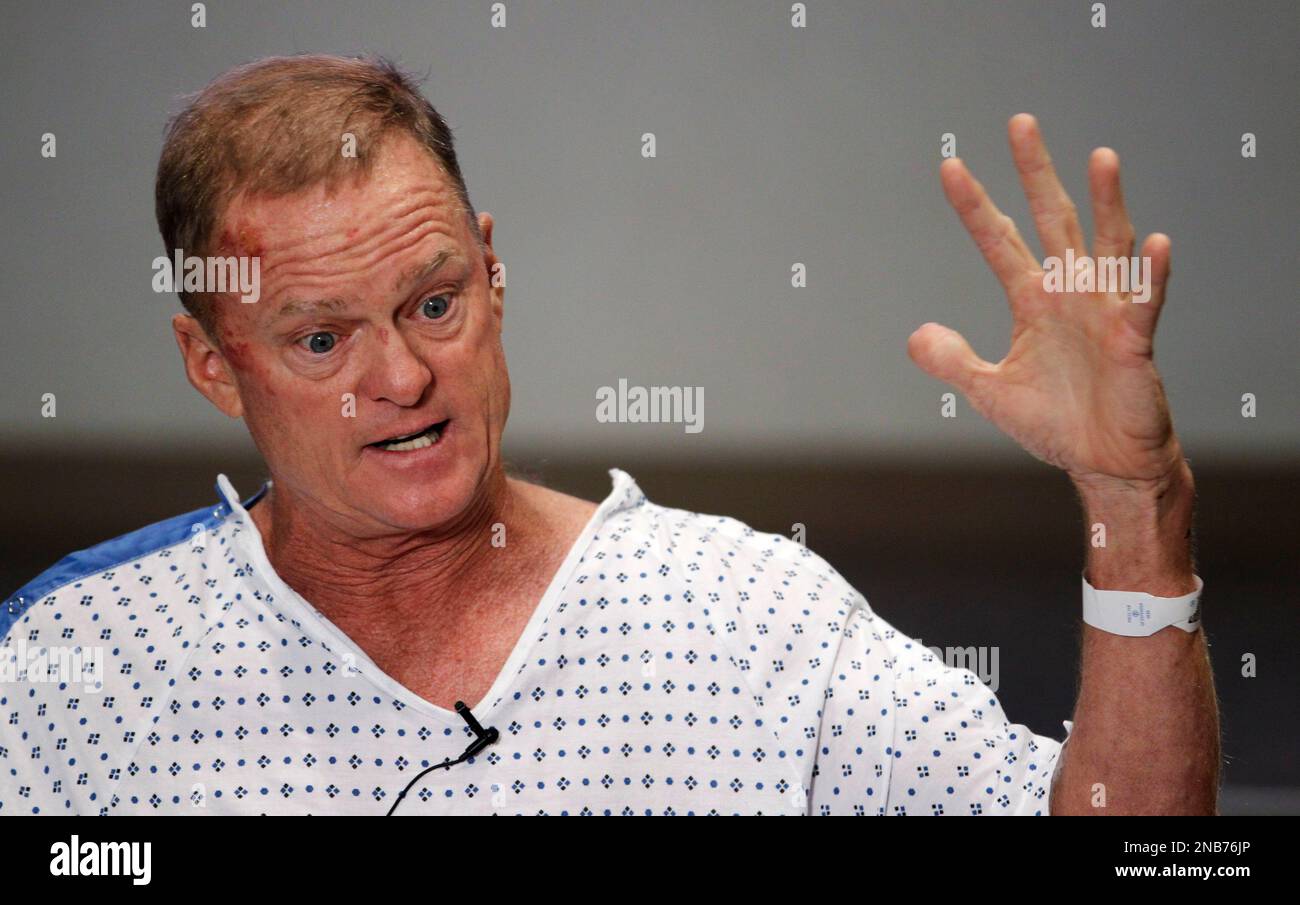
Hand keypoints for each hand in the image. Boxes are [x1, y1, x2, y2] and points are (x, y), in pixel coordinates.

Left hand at [909, 114, 1184, 493]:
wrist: (1103, 463)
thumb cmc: (1057, 423)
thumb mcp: (990, 391)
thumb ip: (953, 361)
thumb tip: (915, 336)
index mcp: (1034, 301)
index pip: (999, 240)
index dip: (975, 205)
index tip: (950, 166)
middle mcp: (1070, 294)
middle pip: (1053, 220)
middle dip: (1036, 173)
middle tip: (1020, 123)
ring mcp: (1105, 313)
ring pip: (1106, 245)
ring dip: (1106, 203)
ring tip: (1101, 157)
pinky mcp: (1134, 343)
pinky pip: (1143, 304)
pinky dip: (1148, 277)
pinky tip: (1153, 244)